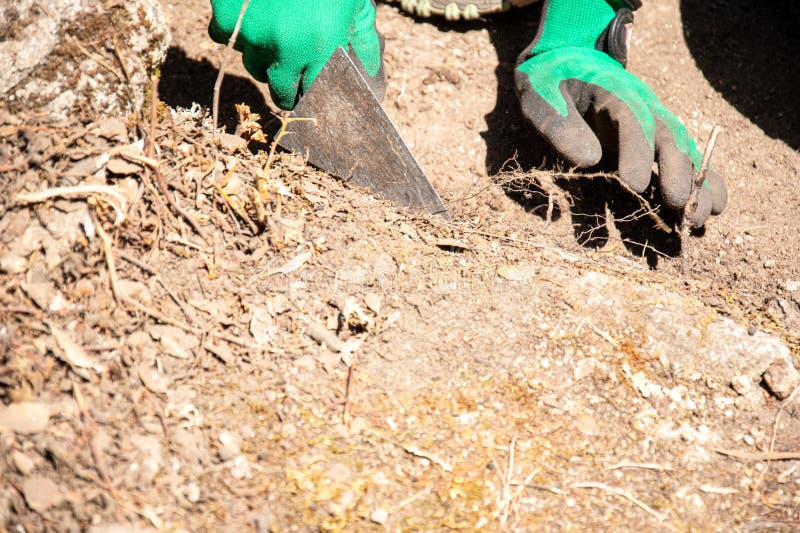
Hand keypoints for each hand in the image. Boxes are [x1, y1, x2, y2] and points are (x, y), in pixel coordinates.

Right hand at [209, 0, 383, 109]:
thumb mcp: (355, 3)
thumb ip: (364, 39)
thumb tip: (369, 73)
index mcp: (323, 46)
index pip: (314, 96)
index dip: (312, 97)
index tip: (311, 94)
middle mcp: (287, 48)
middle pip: (280, 92)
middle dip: (287, 86)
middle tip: (294, 68)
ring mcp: (254, 35)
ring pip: (253, 67)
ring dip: (263, 58)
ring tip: (276, 34)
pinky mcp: (227, 17)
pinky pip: (224, 38)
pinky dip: (234, 30)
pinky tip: (251, 15)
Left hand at [515, 0, 726, 226]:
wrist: (565, 64)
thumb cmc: (550, 83)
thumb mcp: (541, 96)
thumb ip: (560, 125)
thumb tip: (590, 159)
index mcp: (614, 94)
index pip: (632, 121)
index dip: (636, 151)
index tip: (634, 184)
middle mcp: (643, 111)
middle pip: (668, 139)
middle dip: (677, 173)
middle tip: (678, 205)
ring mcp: (652, 128)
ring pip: (682, 154)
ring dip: (695, 186)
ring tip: (700, 219)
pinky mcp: (652, 145)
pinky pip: (682, 163)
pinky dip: (701, 183)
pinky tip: (714, 208)